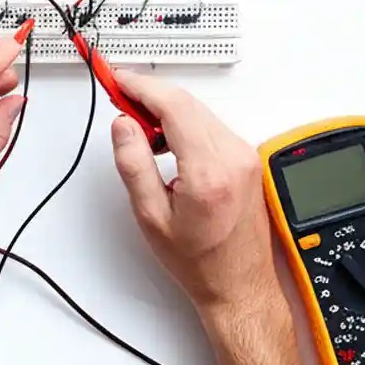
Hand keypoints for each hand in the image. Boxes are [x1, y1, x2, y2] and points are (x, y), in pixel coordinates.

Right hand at [109, 69, 279, 314]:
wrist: (238, 284)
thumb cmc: (199, 261)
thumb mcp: (151, 216)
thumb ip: (134, 165)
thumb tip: (123, 127)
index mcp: (209, 172)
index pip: (174, 107)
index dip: (142, 87)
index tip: (118, 79)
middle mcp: (234, 158)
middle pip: (187, 103)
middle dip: (150, 95)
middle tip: (119, 99)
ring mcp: (245, 157)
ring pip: (199, 112)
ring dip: (166, 111)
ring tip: (138, 130)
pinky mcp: (247, 160)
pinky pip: (210, 126)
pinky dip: (183, 124)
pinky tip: (164, 141)